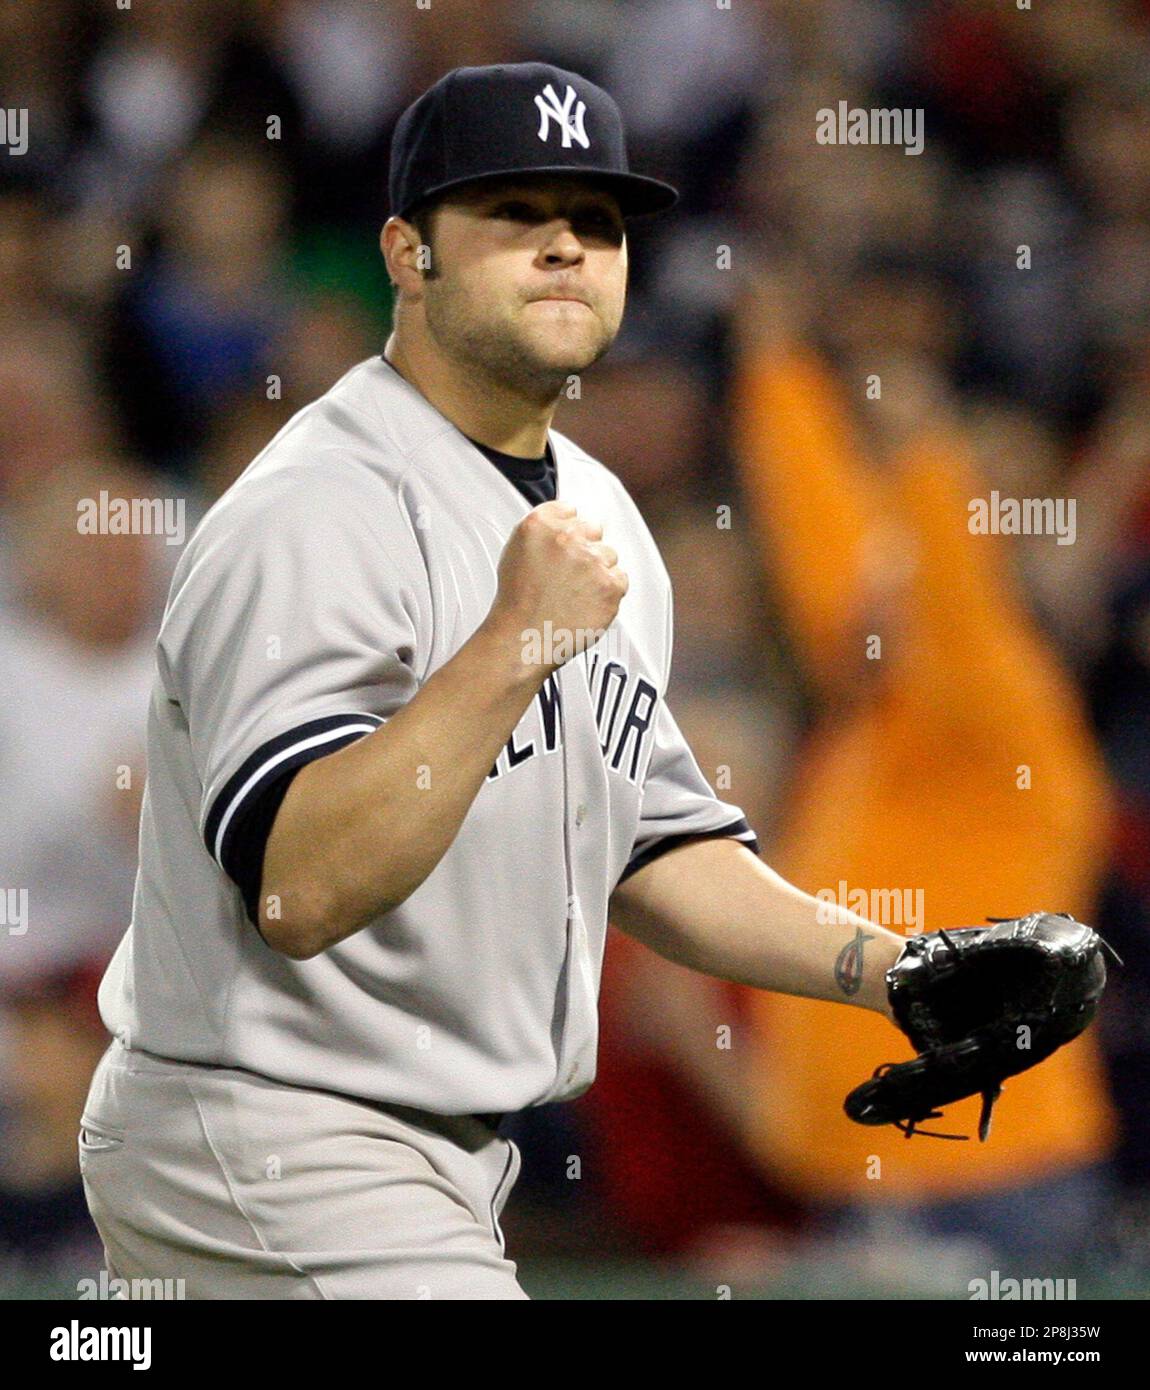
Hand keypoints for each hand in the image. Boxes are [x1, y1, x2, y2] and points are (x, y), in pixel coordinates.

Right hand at [485, 500, 628, 671]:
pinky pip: (621, 578)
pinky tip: (586, 602)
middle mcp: (568, 537)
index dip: (568, 530)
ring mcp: (592, 560)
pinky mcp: (611, 583)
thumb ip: (542, 531)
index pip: (570, 510)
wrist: (523, 639)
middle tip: (569, 574)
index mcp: (540, 524)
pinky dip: (609, 591)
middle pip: (594, 529)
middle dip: (585, 548)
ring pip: (609, 555)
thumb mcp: (515, 552)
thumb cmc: (517, 603)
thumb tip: (566, 521)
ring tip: (575, 593)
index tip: (565, 545)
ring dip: (598, 570)